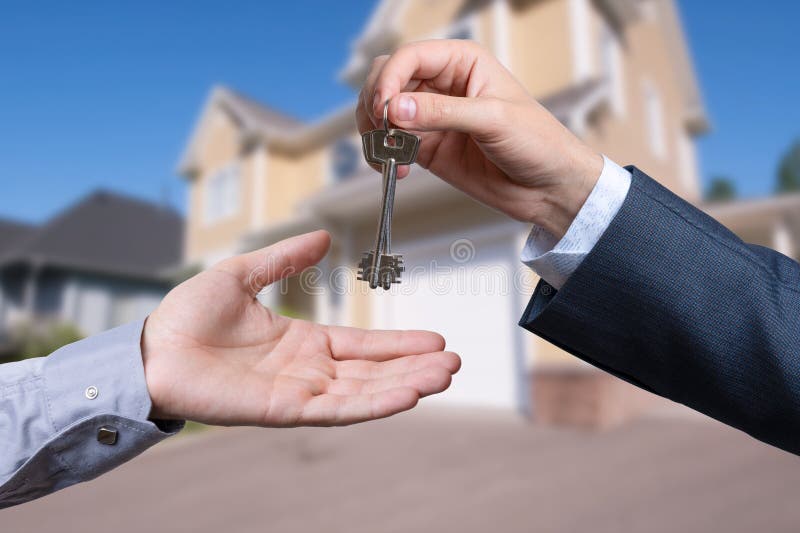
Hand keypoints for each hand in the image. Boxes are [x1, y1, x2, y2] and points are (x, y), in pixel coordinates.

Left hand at [141, 231, 459, 426]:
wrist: (152, 349)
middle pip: (373, 372)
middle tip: (454, 363)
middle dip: (415, 368)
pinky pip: (337, 409)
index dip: (399, 344)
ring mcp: (299, 393)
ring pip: (364, 392)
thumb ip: (285, 258)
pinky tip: (406, 396)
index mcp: (303, 341)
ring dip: (405, 386)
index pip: (363, 345)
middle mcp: (308, 371)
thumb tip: (324, 236)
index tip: (436, 340)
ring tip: (444, 377)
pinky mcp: (284, 410)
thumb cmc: (188, 316)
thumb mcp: (243, 273)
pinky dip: (373, 405)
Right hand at [356, 40, 603, 238]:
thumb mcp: (495, 120)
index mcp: (463, 62)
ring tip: (387, 154)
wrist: (548, 187)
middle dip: (376, 102)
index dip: (390, 79)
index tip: (384, 107)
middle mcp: (442, 85)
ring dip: (374, 131)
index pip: (410, 57)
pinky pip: (391, 144)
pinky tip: (396, 168)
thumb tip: (397, 108)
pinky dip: (382, 155)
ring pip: (382, 111)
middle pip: (387, 78)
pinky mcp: (427, 147)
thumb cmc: (538, 143)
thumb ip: (444, 113)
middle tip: (382, 130)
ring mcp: (432, 117)